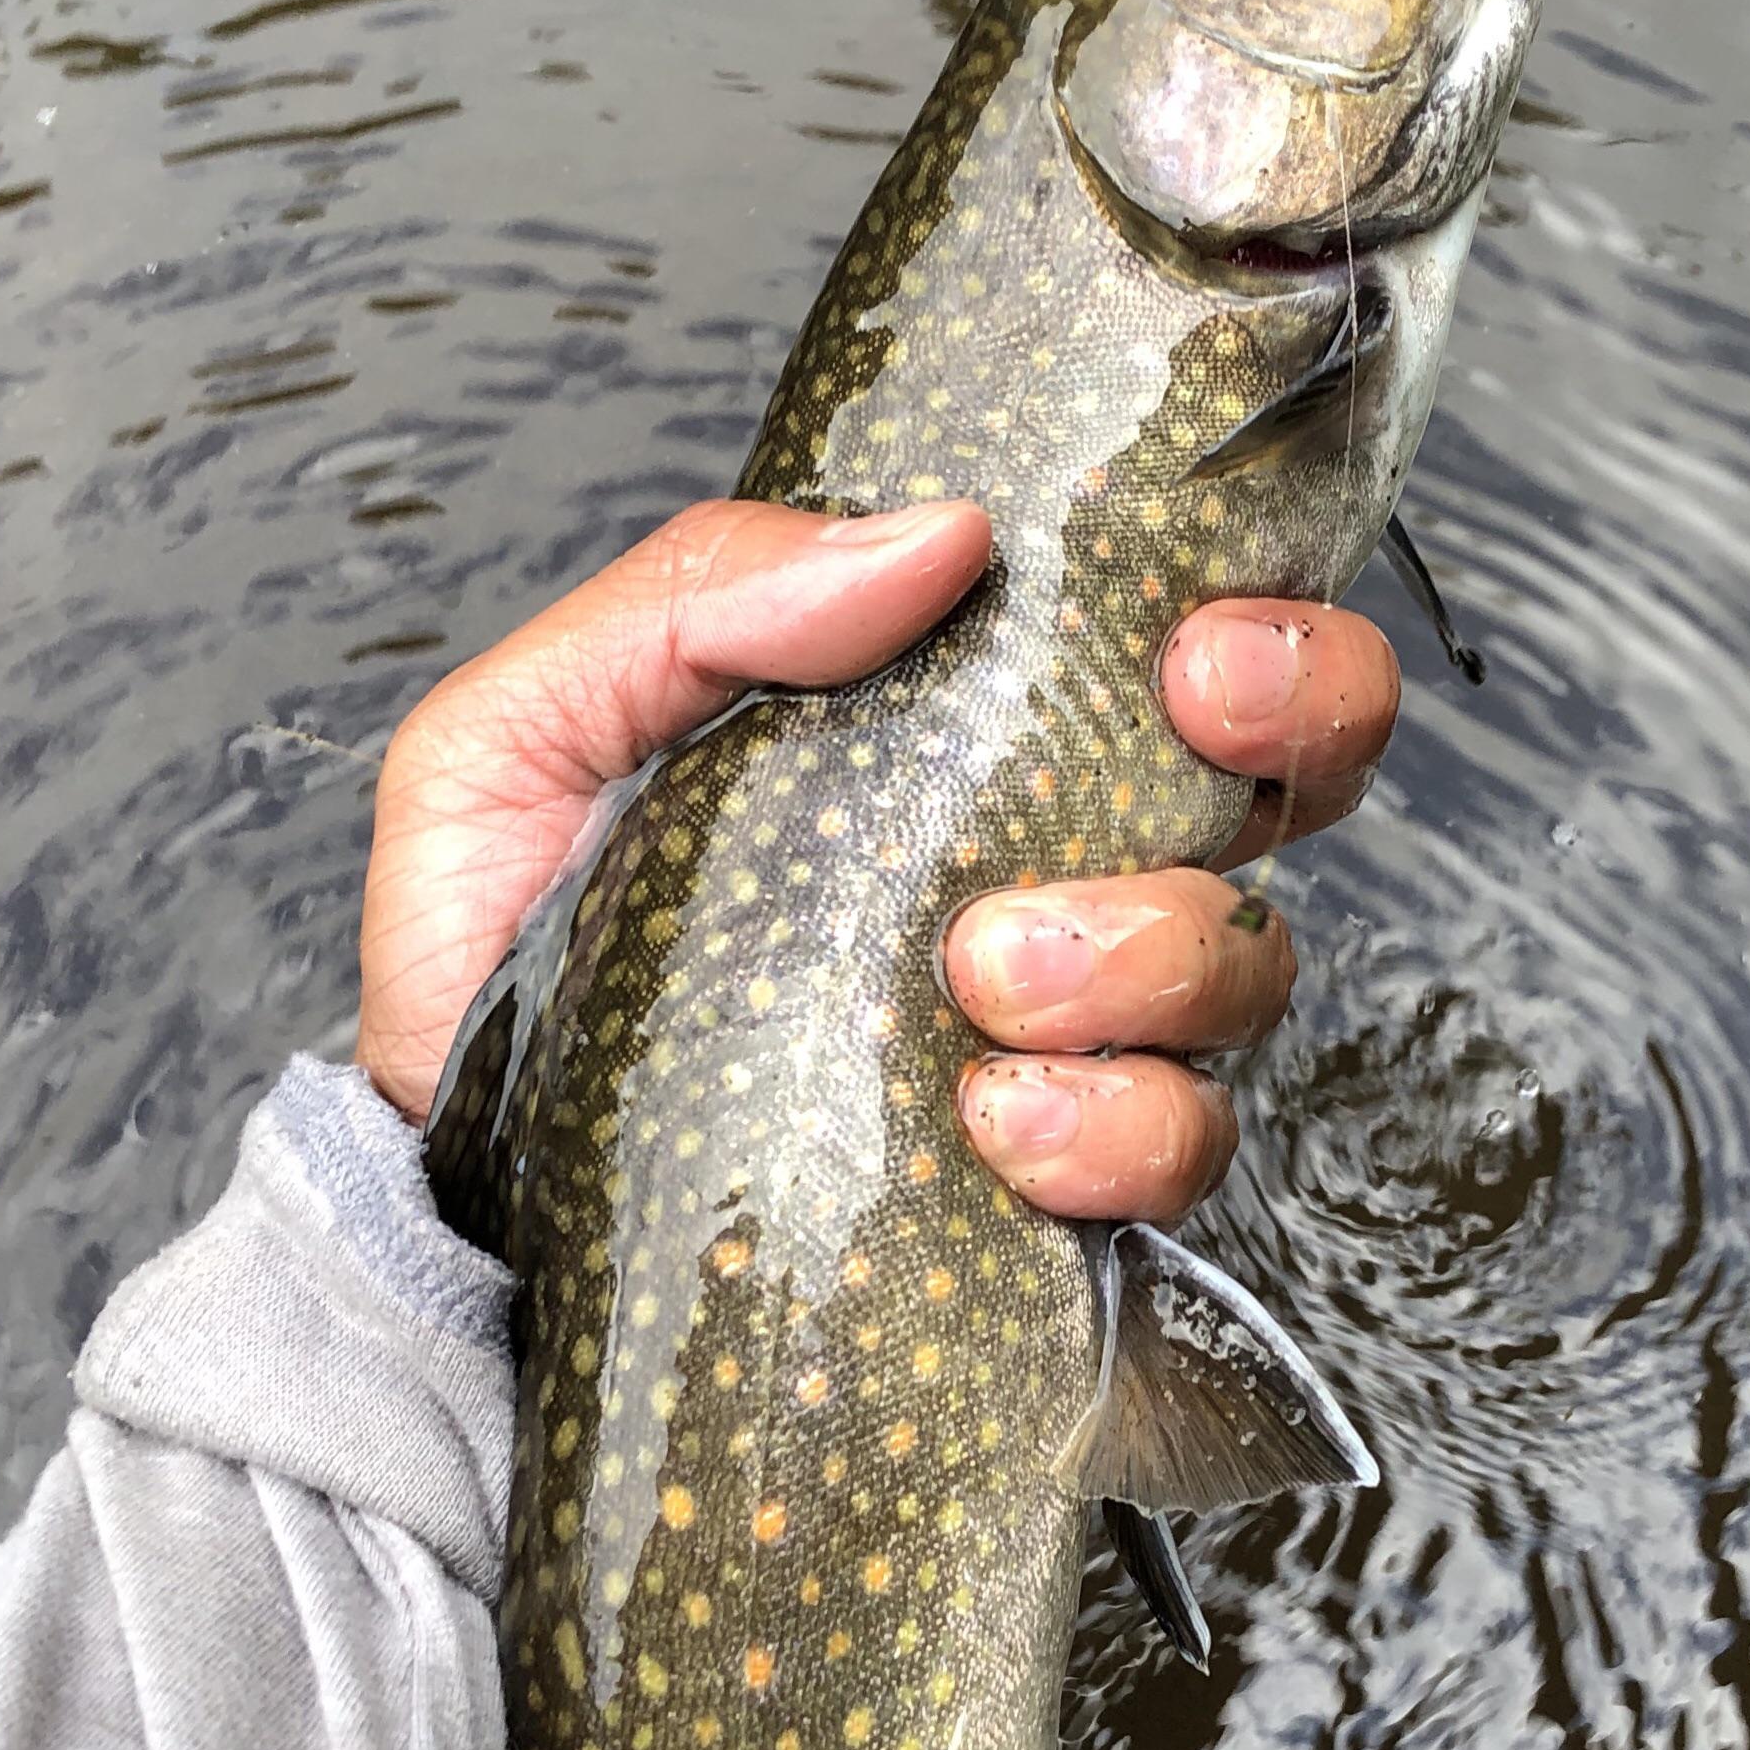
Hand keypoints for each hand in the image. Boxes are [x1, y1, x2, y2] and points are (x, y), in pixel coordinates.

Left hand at [356, 498, 1399, 1225]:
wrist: (454, 1215)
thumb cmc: (495, 965)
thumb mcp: (522, 742)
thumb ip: (695, 600)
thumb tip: (938, 534)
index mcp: (959, 743)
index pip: (1188, 643)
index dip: (1273, 620)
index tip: (1198, 637)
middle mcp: (1055, 873)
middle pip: (1295, 776)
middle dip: (1294, 730)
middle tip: (1178, 737)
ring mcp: (1075, 1038)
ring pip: (1246, 962)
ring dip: (1158, 947)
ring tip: (989, 977)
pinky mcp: (1061, 1192)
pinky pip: (1180, 1149)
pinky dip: (1119, 1127)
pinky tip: (1001, 1125)